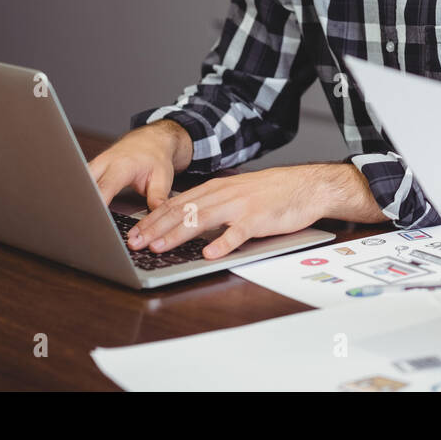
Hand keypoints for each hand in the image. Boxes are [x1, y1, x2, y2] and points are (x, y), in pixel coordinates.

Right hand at [87, 121, 188, 208]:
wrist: (150, 141)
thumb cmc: (155, 157)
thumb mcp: (163, 177)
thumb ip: (158, 196)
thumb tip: (157, 211)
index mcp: (122, 165)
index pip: (104, 187)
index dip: (97, 203)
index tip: (94, 218)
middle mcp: (104, 163)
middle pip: (85, 185)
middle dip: (82, 203)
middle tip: (85, 222)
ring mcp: (95, 165)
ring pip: (79, 183)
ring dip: (80, 199)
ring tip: (80, 217)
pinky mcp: (91, 169)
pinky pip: (81, 183)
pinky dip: (81, 194)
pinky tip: (82, 207)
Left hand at [126, 165, 321, 258]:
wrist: (307, 186)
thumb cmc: (273, 193)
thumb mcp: (237, 193)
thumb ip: (214, 205)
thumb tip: (185, 222)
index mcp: (216, 188)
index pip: (176, 204)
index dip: (152, 219)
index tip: (134, 234)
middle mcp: (224, 194)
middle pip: (183, 211)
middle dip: (155, 228)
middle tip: (135, 244)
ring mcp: (241, 206)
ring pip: (203, 219)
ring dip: (178, 234)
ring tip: (160, 248)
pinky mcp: (259, 218)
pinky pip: (238, 232)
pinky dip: (223, 243)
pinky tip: (210, 253)